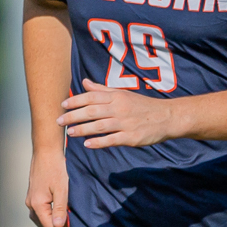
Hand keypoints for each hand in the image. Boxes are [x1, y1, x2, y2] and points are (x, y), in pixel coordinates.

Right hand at [25, 145, 68, 226]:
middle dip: (57, 224)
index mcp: (37, 205)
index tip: (73, 218)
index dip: (62, 226)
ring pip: (41, 218)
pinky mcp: (32, 195)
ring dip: (52, 218)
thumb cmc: (55, 169)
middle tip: (70, 213)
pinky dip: (48, 212)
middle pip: (44, 225)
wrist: (46, 153)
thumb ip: (59, 209)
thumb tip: (57, 226)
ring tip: (65, 208)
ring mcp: (30, 200)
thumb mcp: (61, 190)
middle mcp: (30, 204)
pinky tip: (58, 204)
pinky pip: (39, 210)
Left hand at [59, 78, 182, 148]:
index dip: (76, 100)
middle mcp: (120, 109)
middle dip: (73, 116)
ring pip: (100, 126)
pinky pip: (112, 140)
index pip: (92, 97)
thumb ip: (102, 90)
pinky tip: (87, 144)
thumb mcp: (123, 94)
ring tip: (69, 132)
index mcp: (117, 97)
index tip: (62, 105)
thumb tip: (84, 82)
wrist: (168, 117)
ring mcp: (126, 123)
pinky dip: (99, 142)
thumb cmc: (141, 106)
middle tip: (58, 121)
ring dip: (82, 129)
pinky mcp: (132, 137)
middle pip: (92, 111)